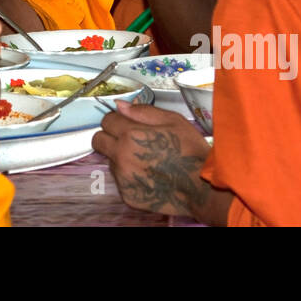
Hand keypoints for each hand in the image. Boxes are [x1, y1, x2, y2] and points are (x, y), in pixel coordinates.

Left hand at [92, 102, 212, 217]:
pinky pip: (120, 180)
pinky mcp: (127, 195)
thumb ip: (143, 111)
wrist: (201, 189)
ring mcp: (123, 178)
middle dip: (110, 136)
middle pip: (98, 140)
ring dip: (120, 156)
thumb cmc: (191, 153)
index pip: (107, 120)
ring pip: (109, 160)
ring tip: (145, 159)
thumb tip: (120, 105)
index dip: (117, 119)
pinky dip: (129, 175)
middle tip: (129, 139)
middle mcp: (121, 156)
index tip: (127, 123)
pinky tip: (148, 174)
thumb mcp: (173, 121)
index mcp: (130, 135)